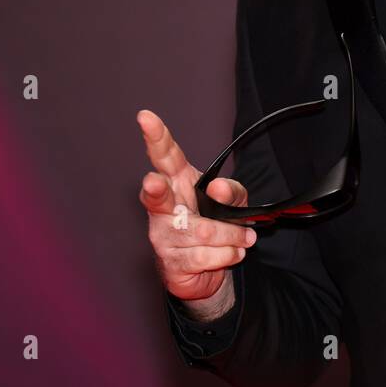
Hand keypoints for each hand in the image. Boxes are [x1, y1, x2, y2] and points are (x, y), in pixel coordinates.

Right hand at [138, 109, 256, 304]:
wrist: (211, 269)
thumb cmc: (216, 225)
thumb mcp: (233, 202)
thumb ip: (231, 191)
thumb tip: (218, 189)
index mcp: (178, 182)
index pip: (165, 156)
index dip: (156, 137)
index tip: (146, 118)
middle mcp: (163, 207)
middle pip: (156, 194)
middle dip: (155, 189)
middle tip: (155, 182)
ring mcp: (162, 235)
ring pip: (201, 232)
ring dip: (230, 236)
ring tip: (240, 238)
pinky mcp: (170, 261)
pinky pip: (204, 256)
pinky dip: (227, 255)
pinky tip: (230, 253)